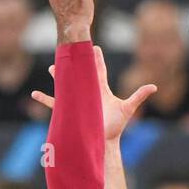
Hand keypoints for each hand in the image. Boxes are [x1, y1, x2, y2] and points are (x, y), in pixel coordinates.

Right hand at [32, 46, 156, 140]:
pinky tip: (34, 94)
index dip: (96, 58)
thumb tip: (154, 86)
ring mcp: (76, 102)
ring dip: (58, 77)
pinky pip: (53, 104)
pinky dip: (43, 99)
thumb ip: (139, 96)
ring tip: (51, 67)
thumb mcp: (128, 109)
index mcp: (100, 90)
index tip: (93, 46)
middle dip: (74, 62)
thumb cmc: (115, 127)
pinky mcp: (68, 112)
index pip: (97, 70)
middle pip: (79, 74)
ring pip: (65, 85)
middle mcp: (87, 93)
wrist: (103, 142)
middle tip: (69, 49)